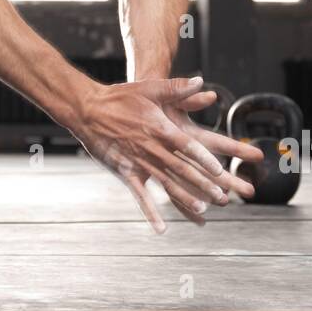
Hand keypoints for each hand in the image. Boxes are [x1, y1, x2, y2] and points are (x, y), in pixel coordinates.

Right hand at [68, 76, 263, 232]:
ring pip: (165, 184)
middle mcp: (152, 148)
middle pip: (181, 169)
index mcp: (160, 128)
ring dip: (184, 198)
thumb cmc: (121, 98)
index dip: (204, 159)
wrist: (89, 110)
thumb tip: (202, 82)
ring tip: (202, 211)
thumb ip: (177, 87)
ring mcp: (138, 163)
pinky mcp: (125, 173)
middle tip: (222, 197)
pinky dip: (150, 213)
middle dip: (203, 184)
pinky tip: (160, 229)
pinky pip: (140, 196)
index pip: (187, 146)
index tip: (219, 170)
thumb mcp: (150, 88)